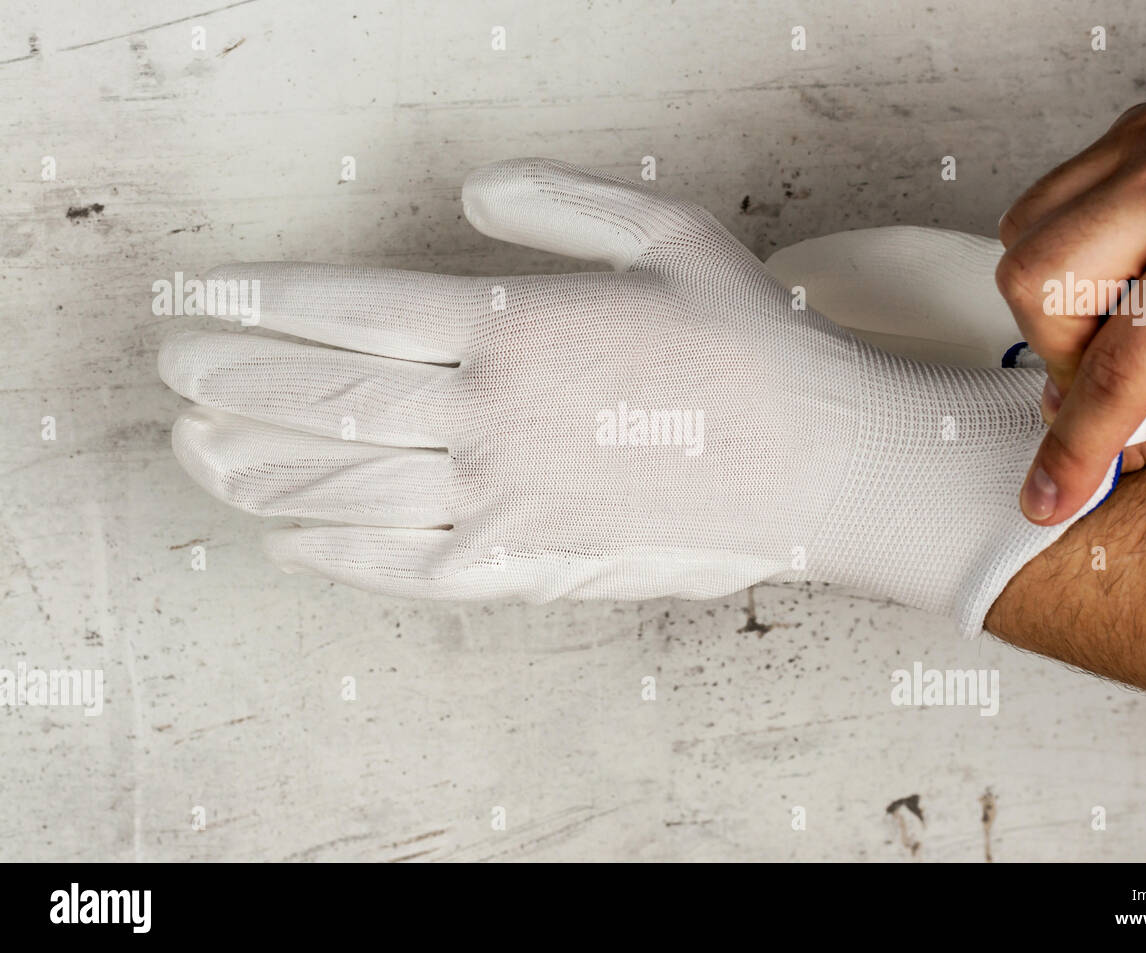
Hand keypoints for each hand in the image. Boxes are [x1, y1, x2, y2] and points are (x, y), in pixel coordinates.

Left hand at [158, 158, 1110, 633]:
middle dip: (231, 384)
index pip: (347, 310)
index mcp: (517, 326)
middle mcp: (490, 416)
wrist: (819, 463)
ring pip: (343, 487)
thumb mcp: (667, 234)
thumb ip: (557, 204)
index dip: (257, 305)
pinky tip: (282, 538)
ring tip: (199, 450)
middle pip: (321, 400)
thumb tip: (471, 193)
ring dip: (256, 466)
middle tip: (177, 373)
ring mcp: (503, 498)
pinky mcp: (525, 564)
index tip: (196, 302)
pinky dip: (330, 552)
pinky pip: (401, 566)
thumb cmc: (748, 345)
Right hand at [995, 99, 1145, 523]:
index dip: (1076, 446)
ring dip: (1057, 302)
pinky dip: (1065, 252)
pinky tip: (1125, 268)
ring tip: (1126, 313)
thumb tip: (1090, 461)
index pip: (1114, 372)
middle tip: (1117, 367)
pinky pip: (1045, 202)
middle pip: (1038, 289)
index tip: (1050, 493)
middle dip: (1063, 350)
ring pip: (1024, 240)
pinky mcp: (1139, 125)